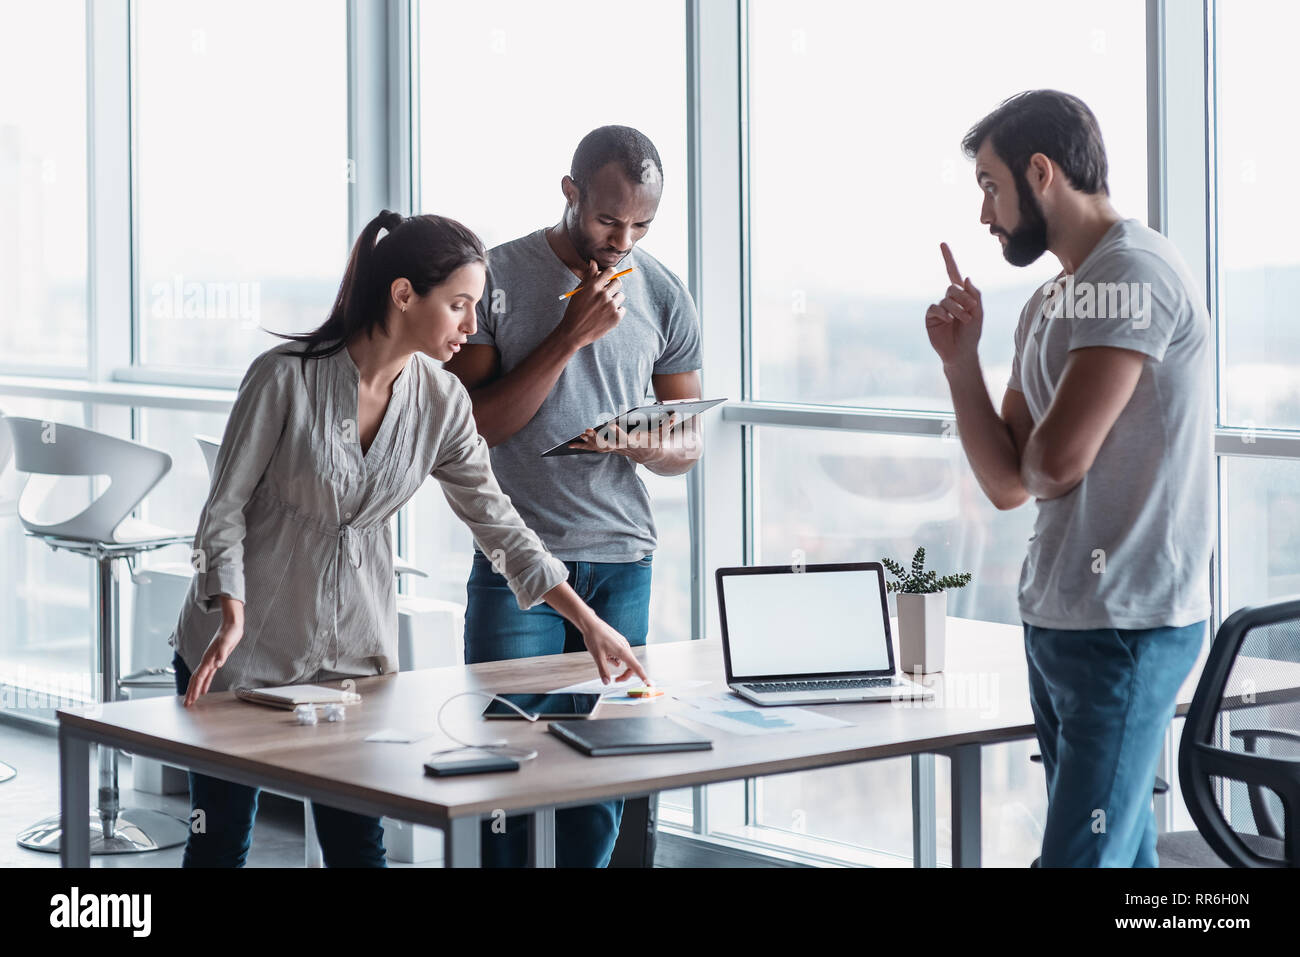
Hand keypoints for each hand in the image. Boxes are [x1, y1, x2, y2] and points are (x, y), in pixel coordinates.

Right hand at [184, 599, 244, 705]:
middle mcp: (207, 661)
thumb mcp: (227, 642)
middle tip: (187, 704)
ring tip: (192, 699)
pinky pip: (208, 675)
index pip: (199, 677)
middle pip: (195, 679)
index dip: (194, 689)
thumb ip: (222, 653)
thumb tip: (218, 664)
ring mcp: (210, 661)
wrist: (231, 625)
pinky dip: (205, 683)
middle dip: (190, 692)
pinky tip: (204, 690)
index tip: (190, 699)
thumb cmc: (230, 632)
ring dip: (195, 689)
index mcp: (208, 659)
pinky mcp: (215, 660)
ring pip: (200, 678)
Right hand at [555, 260, 625, 349]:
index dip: (611, 273)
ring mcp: (610, 306)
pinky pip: (622, 309)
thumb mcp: (579, 292)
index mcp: (593, 287)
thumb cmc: (575, 310)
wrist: (573, 333)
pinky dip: (616, 312)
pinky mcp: (616, 318)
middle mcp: (603, 295)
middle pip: (618, 282)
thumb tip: (594, 262)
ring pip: (621, 296)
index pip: (610, 272)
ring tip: (603, 307)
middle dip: (613, 286)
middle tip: (606, 293)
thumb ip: (588, 276)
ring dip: (614, 299)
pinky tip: (605, 316)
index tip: (608, 277)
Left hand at [567, 412, 678, 463]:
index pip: (624, 438)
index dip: (617, 433)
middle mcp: (623, 448)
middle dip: (596, 439)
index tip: (610, 425)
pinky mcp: (610, 449)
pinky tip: (570, 444)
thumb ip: (668, 424)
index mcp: (634, 443)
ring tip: (575, 437)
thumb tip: (675, 414)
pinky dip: (582, 447)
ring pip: (599, 448)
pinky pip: (594, 449)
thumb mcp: (664, 433)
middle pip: (607, 444)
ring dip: (587, 443)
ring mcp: (615, 450)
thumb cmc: (657, 440)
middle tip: (586, 431)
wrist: (652, 455)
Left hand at [579, 616, 649, 684]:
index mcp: (623, 651)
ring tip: (603, 657)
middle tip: (615, 680)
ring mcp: (623, 644)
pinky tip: (605, 652)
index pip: (636, 667)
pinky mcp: (619, 642)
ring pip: (624, 660)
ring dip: (616, 663)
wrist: (591, 624)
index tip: (649, 684)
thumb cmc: (595, 638)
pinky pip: (620, 654)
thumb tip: (607, 682)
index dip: (643, 677)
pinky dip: (614, 658)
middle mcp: (625, 647)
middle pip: (631, 666)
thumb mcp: (597, 657)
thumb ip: (603, 671)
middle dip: (625, 674)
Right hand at [925, 242, 983, 368]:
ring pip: (946, 299)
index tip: (942, 244)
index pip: (954, 273)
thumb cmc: (972, 333)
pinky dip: (943, 312)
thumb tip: (966, 278)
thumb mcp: (979, 312)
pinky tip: (948, 321)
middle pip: (953, 287)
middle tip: (971, 310)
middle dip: (963, 297)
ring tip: (964, 320)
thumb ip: (975, 295)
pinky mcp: (931, 318)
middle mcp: (949, 299)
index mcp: (961, 296)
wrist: (962, 352)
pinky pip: (934, 308)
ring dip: (957, 309)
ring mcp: (939, 308)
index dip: (948, 259)